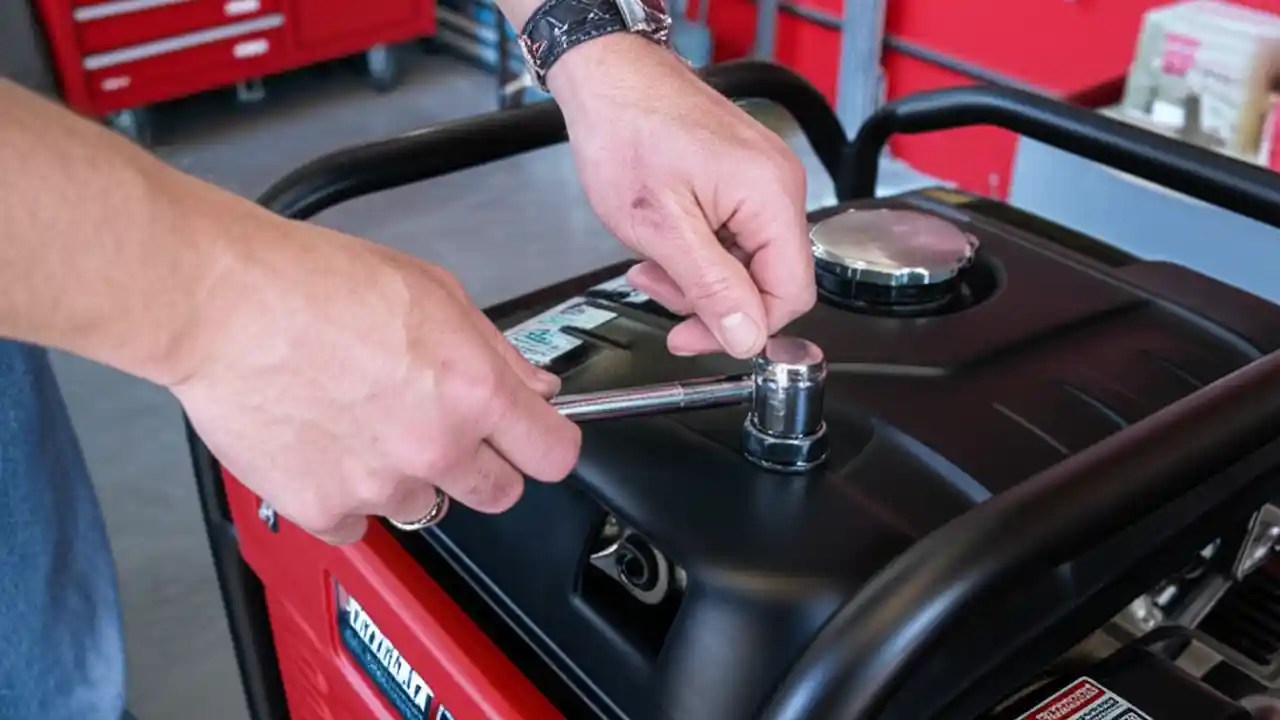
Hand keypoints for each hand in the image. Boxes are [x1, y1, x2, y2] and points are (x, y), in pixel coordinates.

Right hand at [169, 219, 580, 544]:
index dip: (547, 445)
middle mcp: (435, 447)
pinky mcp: (323, 510)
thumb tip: (533, 388)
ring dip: (407, 476)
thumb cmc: (316, 284)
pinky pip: (357, 524)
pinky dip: (347, 497)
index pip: (554, 455)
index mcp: (474, 391)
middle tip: (441, 428)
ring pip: (424, 505)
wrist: (225, 305)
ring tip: (363, 421)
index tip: (534, 440)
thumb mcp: (434, 291)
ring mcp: (379, 487)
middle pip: (500, 495)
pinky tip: (327, 446)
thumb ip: (495, 351)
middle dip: (483, 466)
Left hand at [547, 35, 814, 358]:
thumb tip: (746, 338)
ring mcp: (764, 180)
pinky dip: (697, 249)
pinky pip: (734, 235)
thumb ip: (710, 287)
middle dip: (710, 300)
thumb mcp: (661, 227)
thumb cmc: (627, 131)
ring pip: (746, 262)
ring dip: (696, 276)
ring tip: (650, 261)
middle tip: (659, 290)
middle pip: (768, 281)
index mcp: (771, 198)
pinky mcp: (744, 178)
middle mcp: (779, 186)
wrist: (609, 76)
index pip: (790, 294)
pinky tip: (663, 240)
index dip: (743, 328)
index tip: (693, 338)